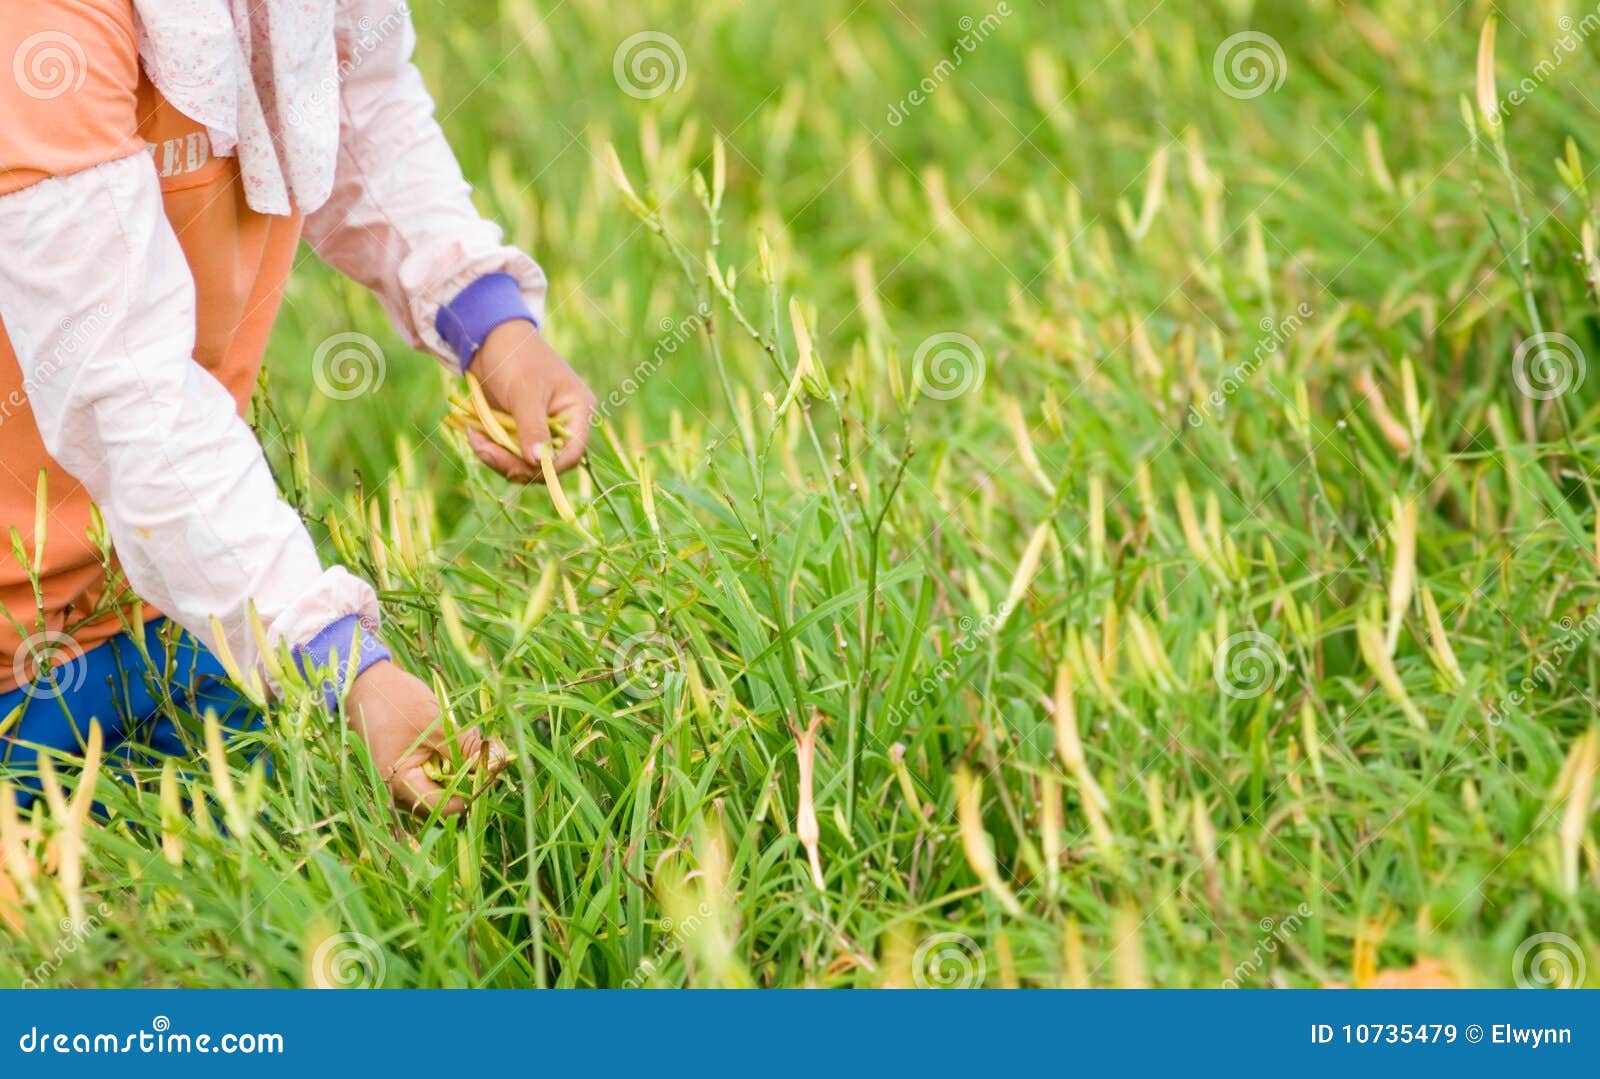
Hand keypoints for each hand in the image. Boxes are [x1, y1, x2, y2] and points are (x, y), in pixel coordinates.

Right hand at [344, 660, 508, 815]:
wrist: (366, 682)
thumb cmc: (396, 701)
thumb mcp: (436, 723)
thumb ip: (467, 747)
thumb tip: (500, 763)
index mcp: (400, 785)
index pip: (445, 807)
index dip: (473, 791)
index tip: (493, 767)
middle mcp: (400, 791)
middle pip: (447, 798)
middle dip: (471, 776)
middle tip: (490, 749)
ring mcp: (404, 781)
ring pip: (445, 784)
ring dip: (464, 766)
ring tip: (474, 740)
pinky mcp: (409, 769)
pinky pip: (438, 772)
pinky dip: (453, 759)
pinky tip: (459, 739)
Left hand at [467, 320, 595, 481]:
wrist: (489, 337)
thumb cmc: (516, 356)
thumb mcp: (525, 392)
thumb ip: (533, 428)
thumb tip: (539, 462)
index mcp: (576, 411)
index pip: (571, 454)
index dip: (549, 466)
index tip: (522, 466)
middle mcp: (561, 424)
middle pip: (545, 463)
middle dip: (514, 463)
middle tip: (486, 451)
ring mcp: (538, 429)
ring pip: (522, 462)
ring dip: (497, 457)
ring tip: (475, 439)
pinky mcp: (518, 430)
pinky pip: (507, 452)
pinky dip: (490, 448)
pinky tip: (474, 435)